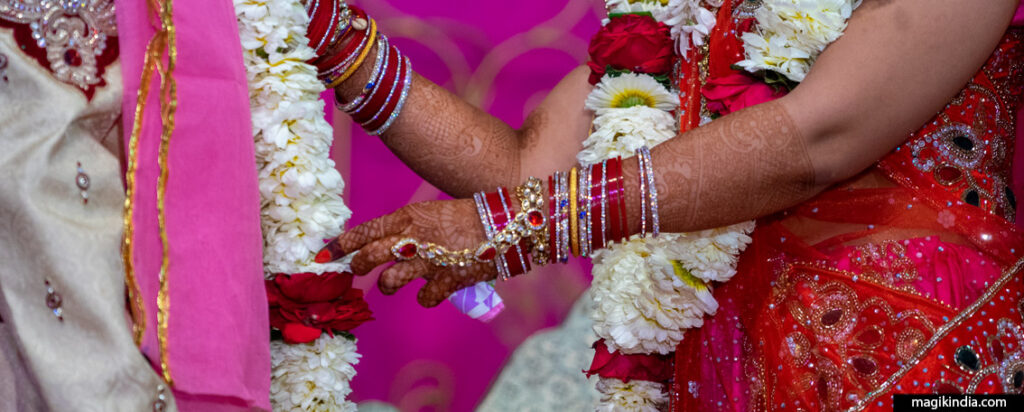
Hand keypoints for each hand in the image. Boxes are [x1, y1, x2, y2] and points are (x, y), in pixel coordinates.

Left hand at [316, 199, 499, 306]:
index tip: (321, 256)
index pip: (364, 232)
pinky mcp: (448, 280)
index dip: (339, 245)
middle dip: (357, 267)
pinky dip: (425, 297)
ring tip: (392, 285)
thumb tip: (385, 241)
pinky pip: (424, 298)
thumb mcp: (430, 212)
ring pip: (391, 282)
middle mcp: (413, 239)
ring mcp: (429, 262)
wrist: (506, 223)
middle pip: (369, 258)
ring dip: (388, 286)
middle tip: (354, 271)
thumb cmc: (468, 215)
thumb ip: (406, 227)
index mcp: (408, 218)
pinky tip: (430, 291)